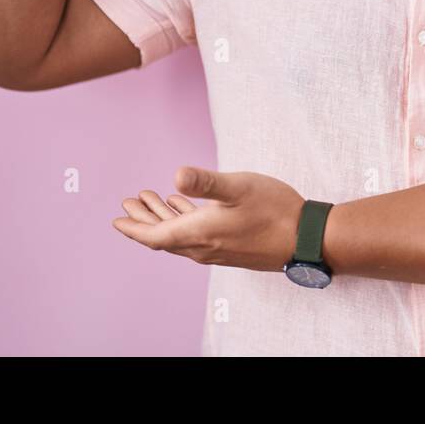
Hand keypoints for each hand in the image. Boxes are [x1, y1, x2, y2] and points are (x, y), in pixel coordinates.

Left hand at [112, 167, 305, 272]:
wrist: (307, 239)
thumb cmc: (275, 210)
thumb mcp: (239, 187)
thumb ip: (206, 182)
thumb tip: (176, 175)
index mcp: (200, 233)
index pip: (155, 236)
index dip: (134, 228)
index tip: (117, 218)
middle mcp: (205, 246)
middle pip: (164, 237)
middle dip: (143, 220)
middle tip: (129, 204)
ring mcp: (219, 249)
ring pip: (180, 236)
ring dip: (163, 219)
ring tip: (150, 200)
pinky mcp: (232, 247)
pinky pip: (197, 237)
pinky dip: (184, 221)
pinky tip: (186, 207)